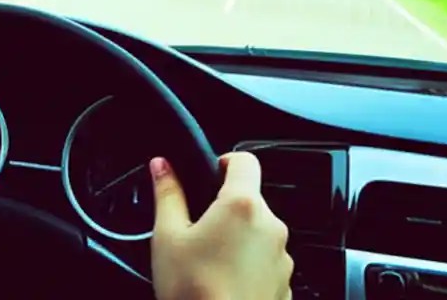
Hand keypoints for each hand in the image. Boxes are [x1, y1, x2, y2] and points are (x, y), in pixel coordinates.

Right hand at [150, 152, 292, 299]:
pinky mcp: (284, 284)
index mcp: (242, 205)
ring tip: (207, 264)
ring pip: (258, 234)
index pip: (244, 160)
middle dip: (225, 210)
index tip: (209, 174)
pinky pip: (265, 263)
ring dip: (238, 240)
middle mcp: (270, 226)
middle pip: (250, 200)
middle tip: (196, 232)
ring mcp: (282, 258)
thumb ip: (167, 194)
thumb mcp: (167, 238)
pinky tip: (223, 284)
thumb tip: (162, 166)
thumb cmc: (194, 293)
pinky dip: (247, 267)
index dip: (225, 162)